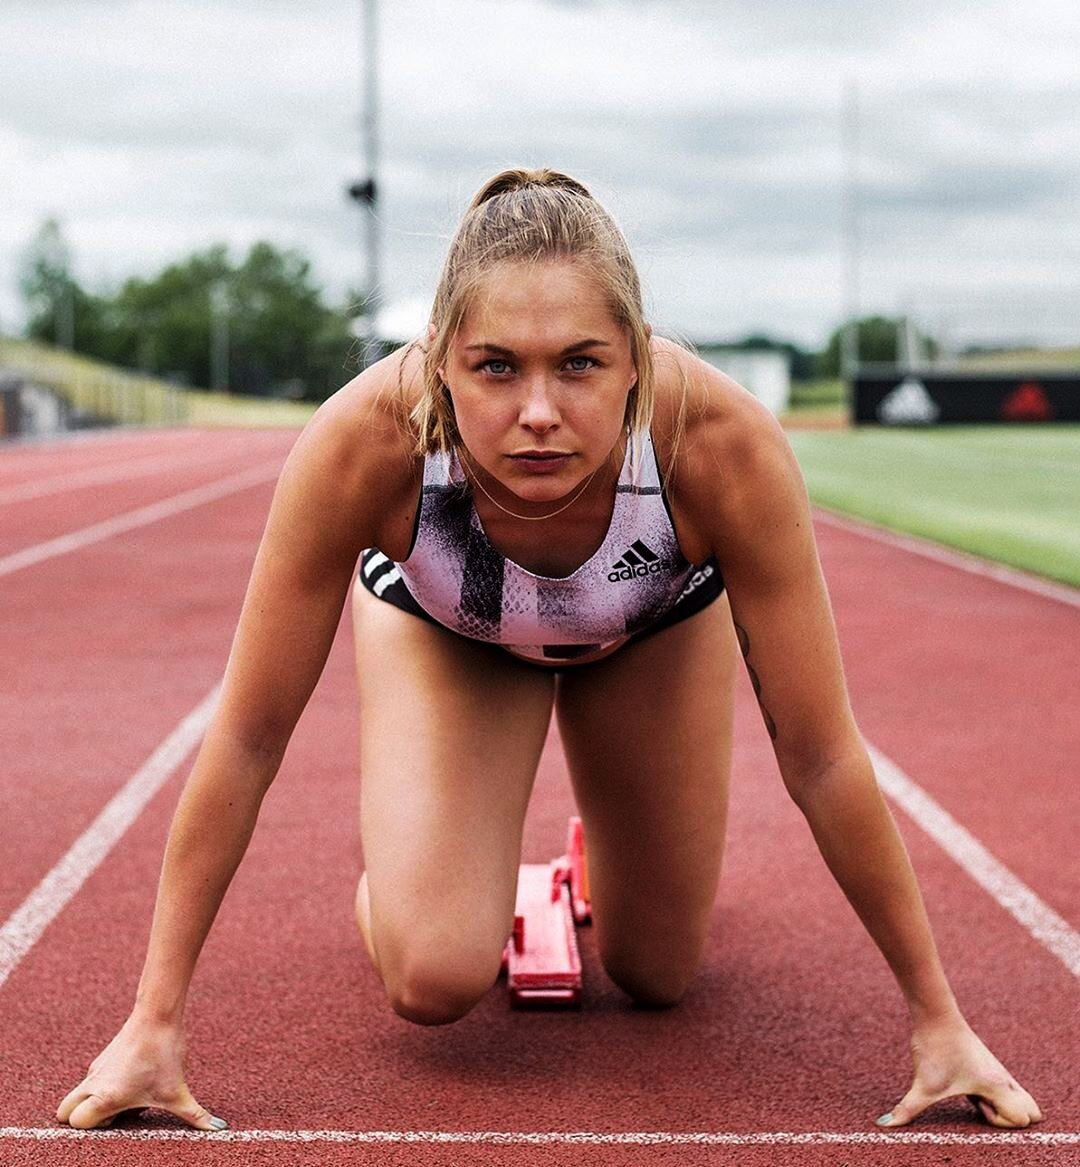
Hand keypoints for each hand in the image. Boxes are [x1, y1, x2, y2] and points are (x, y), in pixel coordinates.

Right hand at [56, 1014, 225, 1131]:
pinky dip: (102, 1085)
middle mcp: (93, 1083)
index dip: (94, 1127)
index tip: (119, 1120)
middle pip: (64, 1112)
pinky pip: (92, 1079)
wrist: (159, 1014)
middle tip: (113, 1112)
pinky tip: (132, 1078)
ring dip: (93, 1100)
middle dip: (81, 1118)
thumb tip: (218, 1128)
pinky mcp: (102, 1058)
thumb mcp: (179, 1091)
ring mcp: (95, 1069)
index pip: (76, 1123)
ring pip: (77, 1094)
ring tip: (125, 1095)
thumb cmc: (165, 1053)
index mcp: (105, 1096)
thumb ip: (195, 1116)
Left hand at [877, 1016, 1041, 1128]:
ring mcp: (998, 1071)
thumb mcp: (922, 1086)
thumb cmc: (934, 1048)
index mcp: (996, 1084)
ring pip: (1020, 1097)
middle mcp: (1003, 1078)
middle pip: (1032, 1112)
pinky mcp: (989, 1065)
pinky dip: (995, 1095)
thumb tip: (885, 1124)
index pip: (1024, 1118)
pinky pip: (1006, 1087)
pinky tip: (967, 1086)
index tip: (975, 1106)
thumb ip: (907, 1109)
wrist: (935, 1014)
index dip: (1000, 1122)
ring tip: (973, 1096)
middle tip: (980, 1106)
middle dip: (1011, 1119)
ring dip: (1001, 1105)